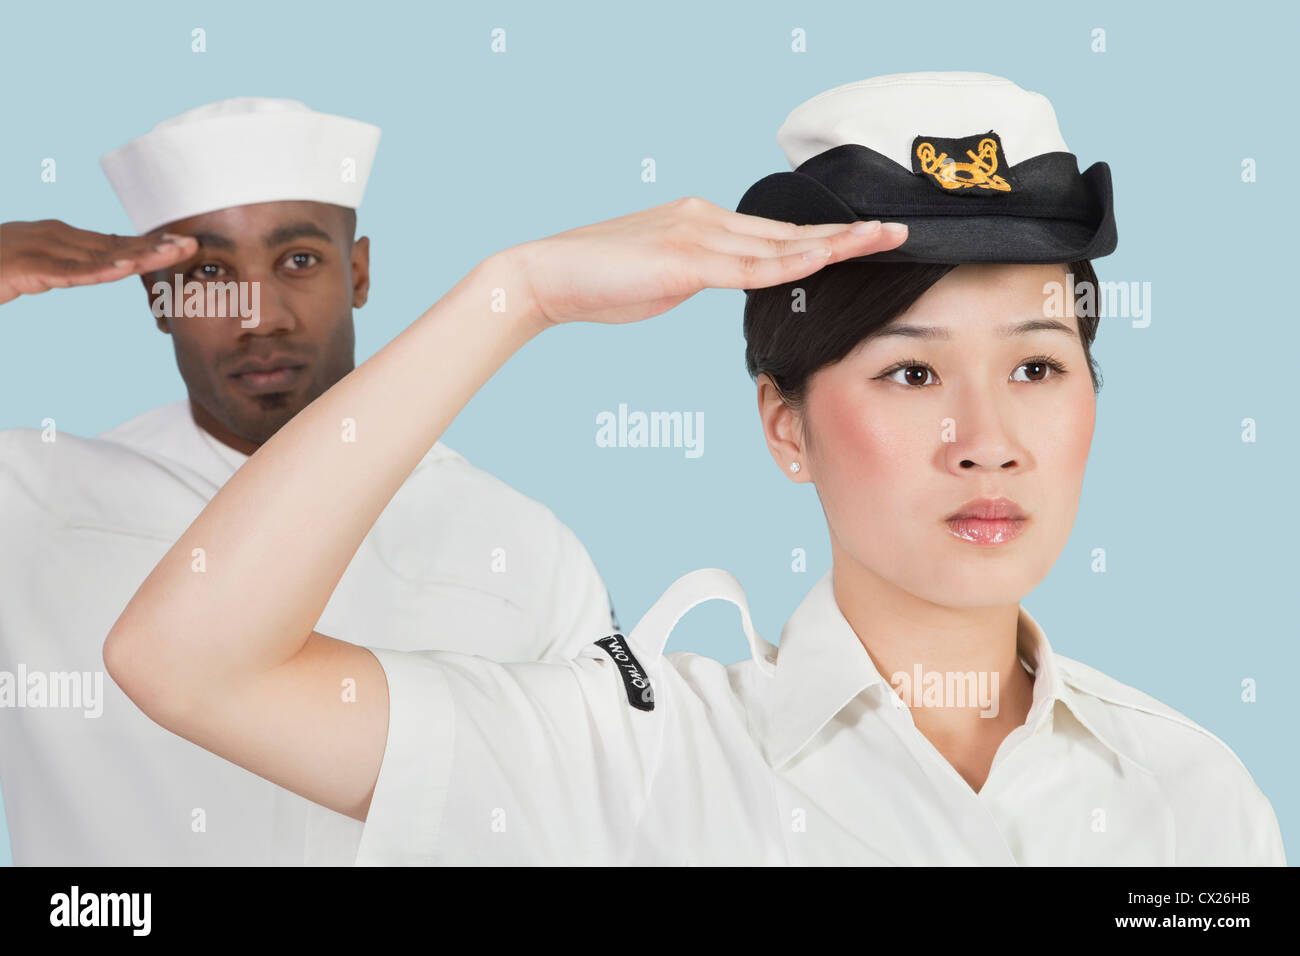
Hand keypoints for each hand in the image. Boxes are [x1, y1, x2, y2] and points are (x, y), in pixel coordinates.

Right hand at [0, 220, 197, 305]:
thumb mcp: (30, 268)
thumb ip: (61, 268)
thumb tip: (90, 269)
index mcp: (56, 237)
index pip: (110, 242)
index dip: (147, 245)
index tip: (182, 245)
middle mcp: (51, 236)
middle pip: (112, 244)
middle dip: (154, 245)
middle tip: (192, 245)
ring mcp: (37, 248)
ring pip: (97, 254)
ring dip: (138, 255)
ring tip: (173, 254)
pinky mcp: (23, 266)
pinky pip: (66, 271)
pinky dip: (97, 270)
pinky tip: (124, 270)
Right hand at [508, 196, 906, 329]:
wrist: (546, 275)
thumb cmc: (597, 283)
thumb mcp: (660, 279)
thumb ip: (696, 276)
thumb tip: (720, 283)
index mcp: (700, 222)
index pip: (773, 234)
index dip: (821, 239)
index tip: (861, 240)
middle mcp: (705, 219)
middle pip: (788, 232)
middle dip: (846, 234)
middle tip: (896, 231)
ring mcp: (695, 236)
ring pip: (779, 244)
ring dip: (835, 244)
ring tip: (882, 239)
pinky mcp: (683, 260)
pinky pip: (749, 266)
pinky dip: (792, 264)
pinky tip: (826, 261)